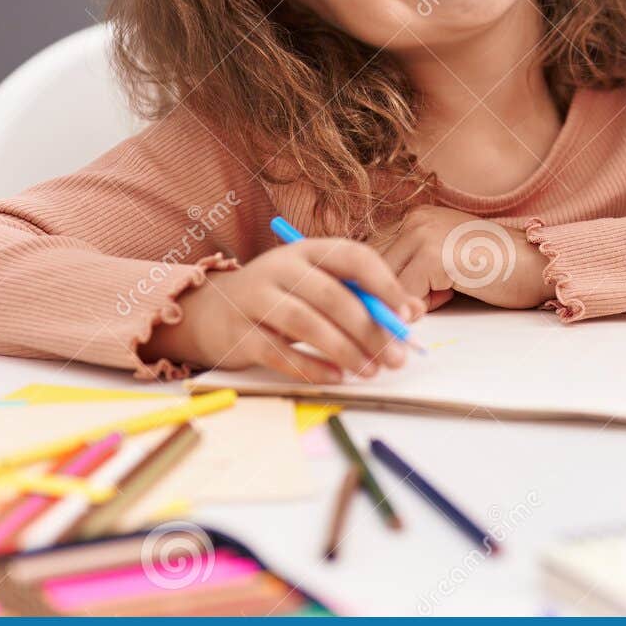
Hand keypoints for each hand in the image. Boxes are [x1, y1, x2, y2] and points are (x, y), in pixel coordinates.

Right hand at [143, 239, 425, 382]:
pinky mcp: (239, 332)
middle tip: (396, 356)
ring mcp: (256, 298)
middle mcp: (280, 267)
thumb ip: (362, 295)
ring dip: (345, 351)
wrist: (212, 311)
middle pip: (332, 295)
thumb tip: (414, 313)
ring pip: (307, 324)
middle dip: (370, 329)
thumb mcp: (318, 284)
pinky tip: (337, 377)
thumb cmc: (281, 297)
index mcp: (307, 249)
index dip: (385, 284)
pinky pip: (280, 352)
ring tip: (370, 370)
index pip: (353, 256)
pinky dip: (312, 367)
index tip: (408, 314)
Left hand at [375, 205, 548, 309]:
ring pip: (385, 281)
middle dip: (383, 294)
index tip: (389, 303)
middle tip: (407, 311)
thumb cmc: (497, 270)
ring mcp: (423, 233)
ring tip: (430, 305)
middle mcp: (415, 219)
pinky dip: (416, 308)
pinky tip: (445, 300)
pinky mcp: (433, 254)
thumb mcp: (446, 263)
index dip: (378, 282)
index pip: (373, 253)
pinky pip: (405, 293)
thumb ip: (414, 271)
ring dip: (400, 302)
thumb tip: (380, 298)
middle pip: (371, 266)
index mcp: (416, 217)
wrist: (537, 265)